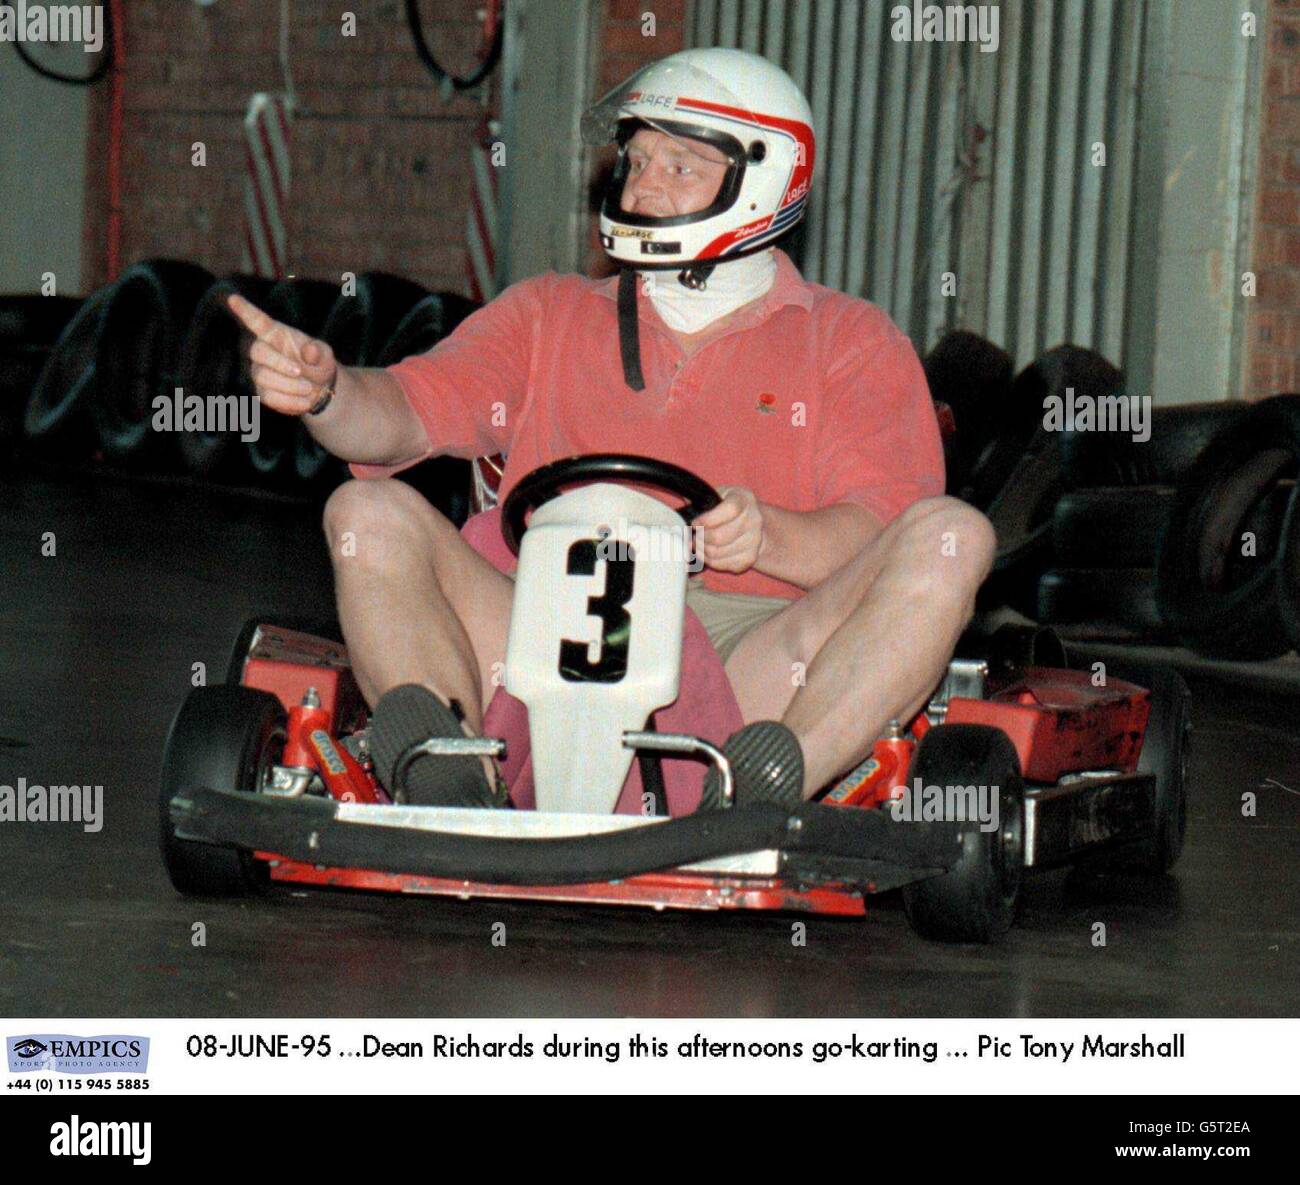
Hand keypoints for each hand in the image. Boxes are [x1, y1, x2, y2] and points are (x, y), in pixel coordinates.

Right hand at [225, 293, 337, 415]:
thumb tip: (309, 351)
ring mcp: (260, 372)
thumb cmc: (318, 364)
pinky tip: (306, 402)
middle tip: (300, 371)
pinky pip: (270, 398)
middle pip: (257, 351)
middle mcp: (263, 351)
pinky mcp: (263, 393)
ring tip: (309, 388)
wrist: (320, 390)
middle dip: (278, 363)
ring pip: (263, 377)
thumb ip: (318, 351)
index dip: (245, 310)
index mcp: (276, 334)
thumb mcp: (325, 355)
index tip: (233, 298)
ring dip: (289, 385)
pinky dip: (290, 401)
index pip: (257, 321)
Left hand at [692, 486, 763, 573]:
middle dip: (700, 538)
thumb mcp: (717, 495)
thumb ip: (701, 499)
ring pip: (719, 552)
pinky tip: (705, 553)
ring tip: (696, 545)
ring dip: (702, 550)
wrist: (751, 524)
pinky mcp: (750, 558)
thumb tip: (685, 502)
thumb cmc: (727, 508)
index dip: (707, 520)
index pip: (729, 510)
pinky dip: (709, 561)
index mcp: (744, 499)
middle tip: (693, 536)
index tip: (695, 523)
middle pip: (721, 536)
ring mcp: (754, 540)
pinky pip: (723, 564)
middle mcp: (754, 519)